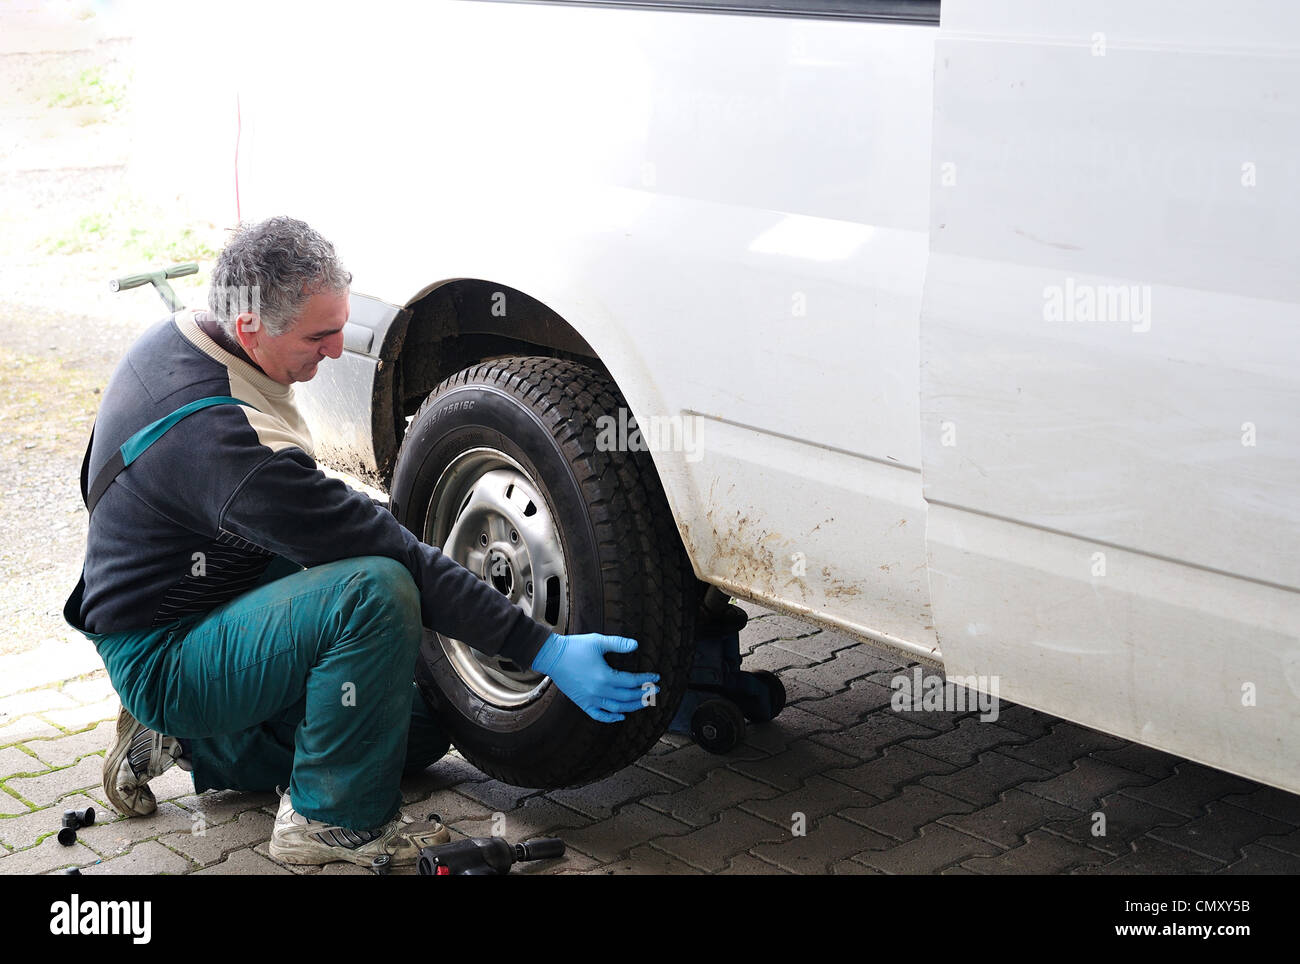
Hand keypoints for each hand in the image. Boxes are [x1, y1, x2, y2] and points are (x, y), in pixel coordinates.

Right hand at [530, 632, 659, 722]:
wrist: (552, 656)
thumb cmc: (575, 647)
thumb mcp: (598, 641)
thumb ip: (618, 643)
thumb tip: (636, 645)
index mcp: (605, 677)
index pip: (632, 682)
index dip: (646, 680)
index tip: (657, 677)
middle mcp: (599, 691)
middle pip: (627, 698)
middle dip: (644, 694)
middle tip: (655, 690)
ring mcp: (590, 699)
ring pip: (616, 709)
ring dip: (633, 707)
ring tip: (644, 702)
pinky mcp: (582, 703)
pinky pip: (598, 715)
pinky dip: (611, 718)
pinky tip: (621, 716)